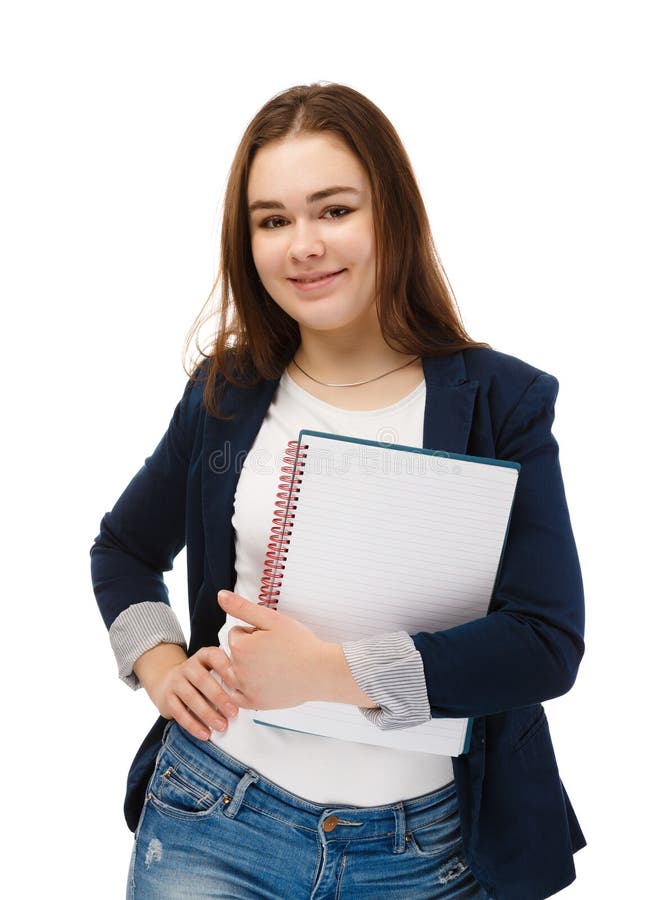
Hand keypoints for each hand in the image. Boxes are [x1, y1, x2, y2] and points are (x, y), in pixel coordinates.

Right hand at [134, 643, 238, 741]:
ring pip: (190, 697)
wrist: (167, 681)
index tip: (239, 685)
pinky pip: (179, 712)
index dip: (226, 669)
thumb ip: (227, 677)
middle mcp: (188, 666)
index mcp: (204, 655)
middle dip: (219, 697)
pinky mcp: (167, 698)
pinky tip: (205, 733)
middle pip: (202, 679)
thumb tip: (250, 695)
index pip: (215, 657)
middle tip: (233, 712)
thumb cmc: (201, 678)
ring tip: (222, 726)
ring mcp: (176, 681)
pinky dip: (193, 725)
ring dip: (207, 714)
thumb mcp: (212, 670)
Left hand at [217, 590, 375, 709]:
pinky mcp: (254, 703)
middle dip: (248, 650)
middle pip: (233, 653)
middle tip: (272, 652)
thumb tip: (221, 595)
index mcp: (240, 647)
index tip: (269, 637)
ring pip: (233, 674)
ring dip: (245, 668)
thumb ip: (242, 607)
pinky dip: (245, 689)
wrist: (320, 671)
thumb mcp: (271, 619)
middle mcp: (238, 670)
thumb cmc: (299, 644)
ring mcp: (245, 689)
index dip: (253, 632)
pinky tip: (262, 681)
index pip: (235, 634)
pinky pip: (237, 696)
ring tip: (269, 666)